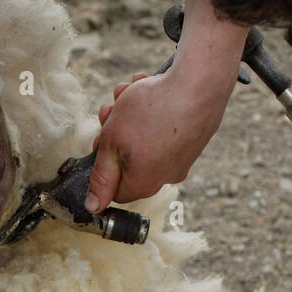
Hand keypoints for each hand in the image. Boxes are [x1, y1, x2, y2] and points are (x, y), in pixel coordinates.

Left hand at [85, 0, 247, 210]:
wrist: (198, 84)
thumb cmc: (152, 112)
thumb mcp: (112, 143)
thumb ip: (101, 176)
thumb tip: (93, 207)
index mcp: (144, 184)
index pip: (115, 189)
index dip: (102, 164)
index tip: (100, 140)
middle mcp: (166, 176)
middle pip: (129, 160)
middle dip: (115, 131)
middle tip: (110, 110)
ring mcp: (183, 157)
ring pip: (146, 138)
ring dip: (131, 114)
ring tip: (128, 90)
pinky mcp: (195, 137)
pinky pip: (167, 128)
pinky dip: (154, 109)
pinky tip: (149, 86)